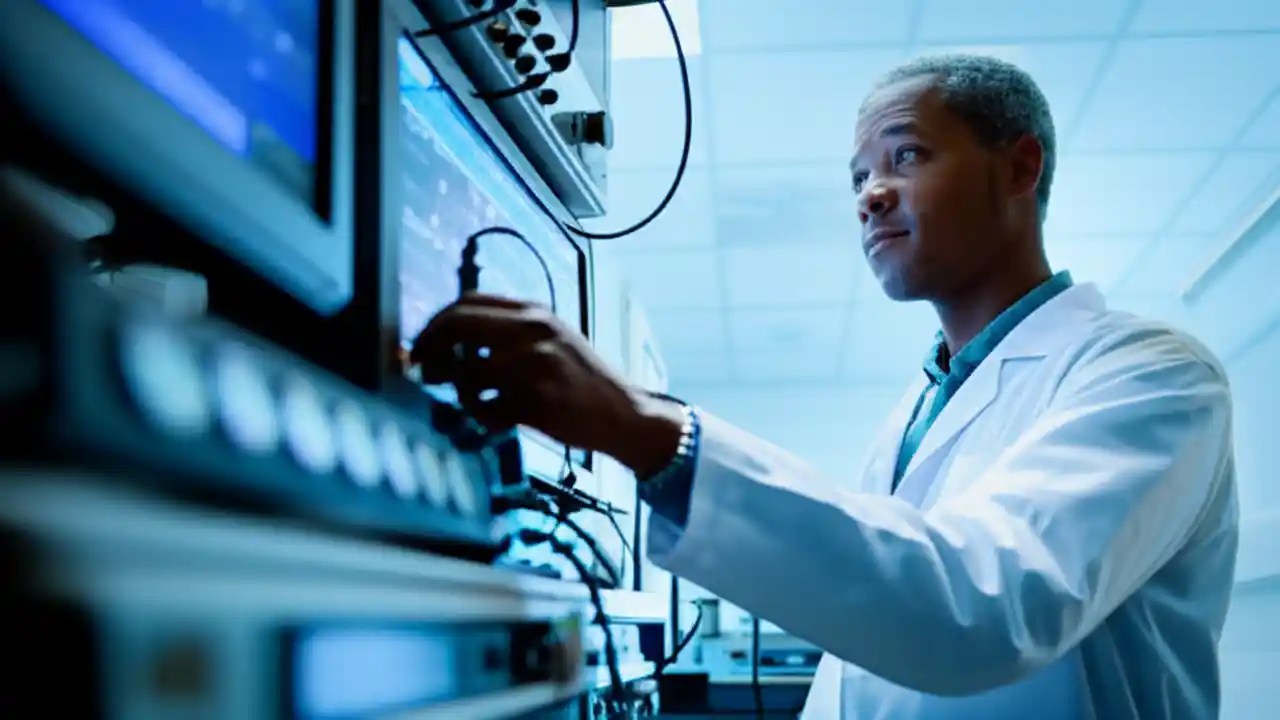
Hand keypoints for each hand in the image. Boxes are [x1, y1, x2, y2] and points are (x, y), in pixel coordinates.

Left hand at [409, 294, 684, 475]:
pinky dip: (484, 419)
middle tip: (422, 370)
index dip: (435, 322)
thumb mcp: (551, 338)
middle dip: (429, 349)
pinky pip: (485, 410)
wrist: (622, 413)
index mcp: (534, 312)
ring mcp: (534, 365)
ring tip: (477, 403)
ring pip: (465, 374)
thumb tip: (449, 338)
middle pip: (457, 326)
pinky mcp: (535, 401)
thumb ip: (508, 331)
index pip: (467, 302)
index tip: (422, 344)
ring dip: (461, 393)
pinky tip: (501, 420)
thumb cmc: (581, 379)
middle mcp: (532, 331)